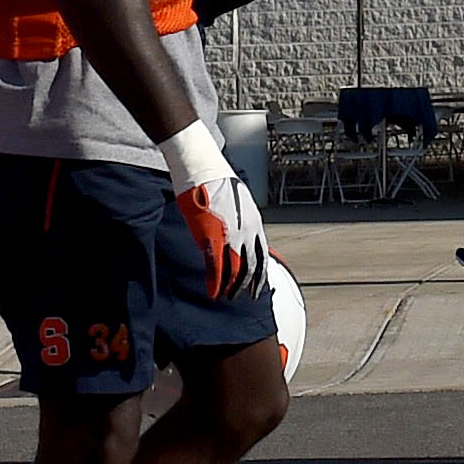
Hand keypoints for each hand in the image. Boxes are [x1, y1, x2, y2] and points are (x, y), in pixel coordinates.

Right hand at [156, 120, 267, 301]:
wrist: (202, 166)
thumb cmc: (215, 180)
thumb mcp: (238, 201)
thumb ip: (240, 220)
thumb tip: (237, 233)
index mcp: (254, 222)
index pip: (262, 255)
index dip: (259, 275)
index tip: (256, 287)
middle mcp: (247, 231)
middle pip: (251, 267)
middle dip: (247, 286)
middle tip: (242, 297)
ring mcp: (230, 234)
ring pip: (235, 270)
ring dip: (231, 287)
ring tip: (226, 296)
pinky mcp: (212, 236)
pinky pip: (216, 267)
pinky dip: (216, 283)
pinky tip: (213, 291)